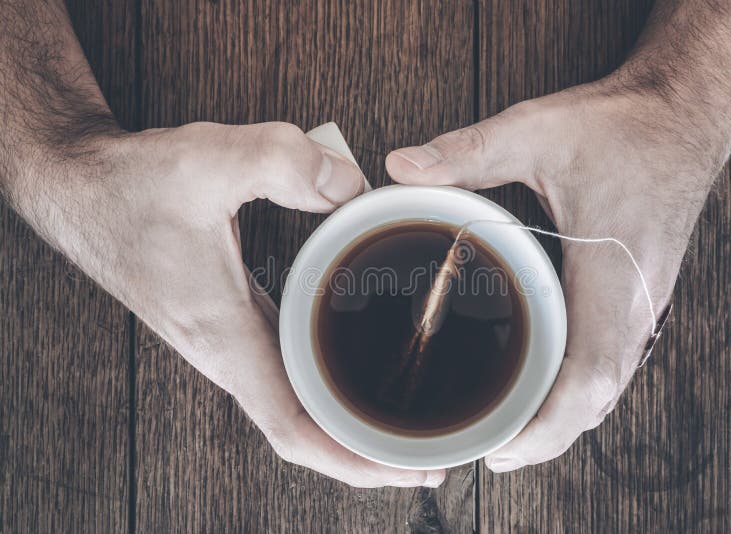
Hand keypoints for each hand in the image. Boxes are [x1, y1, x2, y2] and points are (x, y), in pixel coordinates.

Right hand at [20, 121, 443, 486]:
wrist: (81, 187)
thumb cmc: (130, 185)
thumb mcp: (208, 160)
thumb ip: (284, 163)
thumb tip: (353, 187)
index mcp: (223, 334)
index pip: (292, 427)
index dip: (352, 460)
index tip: (406, 469)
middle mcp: (226, 349)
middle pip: (304, 430)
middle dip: (366, 453)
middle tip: (430, 454)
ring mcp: (227, 338)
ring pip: (294, 403)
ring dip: (346, 423)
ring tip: (403, 424)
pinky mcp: (230, 317)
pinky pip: (285, 369)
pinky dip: (323, 384)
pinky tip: (352, 368)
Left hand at [386, 80, 725, 471]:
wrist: (685, 115)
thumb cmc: (625, 126)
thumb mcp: (538, 130)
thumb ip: (469, 150)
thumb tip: (400, 169)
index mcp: (613, 274)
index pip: (589, 377)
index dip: (547, 427)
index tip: (502, 449)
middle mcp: (636, 302)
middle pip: (598, 399)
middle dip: (545, 436)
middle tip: (489, 449)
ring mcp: (644, 303)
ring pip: (608, 386)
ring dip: (563, 417)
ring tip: (511, 431)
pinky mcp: (640, 296)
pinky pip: (613, 362)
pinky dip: (578, 389)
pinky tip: (546, 383)